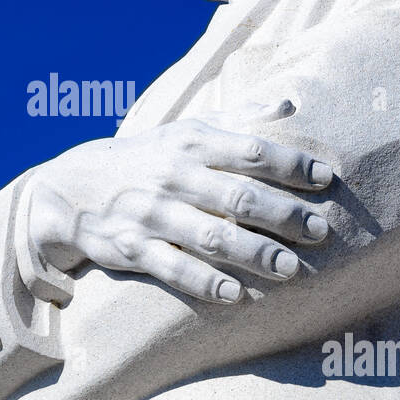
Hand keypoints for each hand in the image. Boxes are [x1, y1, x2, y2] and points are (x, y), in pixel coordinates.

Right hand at [24, 104, 332, 303]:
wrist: (72, 189)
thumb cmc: (147, 158)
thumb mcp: (186, 130)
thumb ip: (239, 119)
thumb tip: (291, 105)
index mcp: (191, 143)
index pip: (249, 150)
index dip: (291, 164)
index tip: (327, 178)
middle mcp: (173, 176)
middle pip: (237, 195)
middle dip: (283, 215)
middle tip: (320, 231)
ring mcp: (151, 214)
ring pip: (210, 235)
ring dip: (254, 253)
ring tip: (291, 269)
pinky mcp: (131, 249)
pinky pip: (172, 269)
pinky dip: (204, 281)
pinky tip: (235, 294)